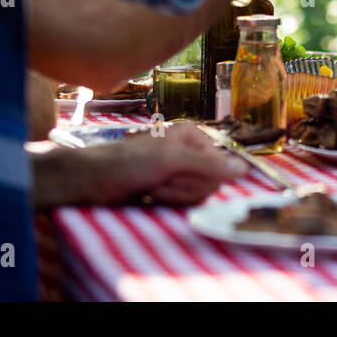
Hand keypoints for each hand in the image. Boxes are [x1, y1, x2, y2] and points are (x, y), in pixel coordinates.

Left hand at [78, 122, 246, 205]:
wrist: (93, 181)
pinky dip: (167, 201)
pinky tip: (149, 194)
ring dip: (172, 195)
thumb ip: (207, 165)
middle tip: (157, 182)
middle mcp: (191, 151)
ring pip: (198, 194)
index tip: (172, 174)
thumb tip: (244, 169)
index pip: (220, 167)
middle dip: (182, 187)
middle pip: (210, 182)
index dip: (198, 177)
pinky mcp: (170, 186)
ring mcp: (180, 170)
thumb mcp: (170, 161)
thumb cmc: (128, 163)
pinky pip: (184, 201)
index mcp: (194, 136)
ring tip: (150, 187)